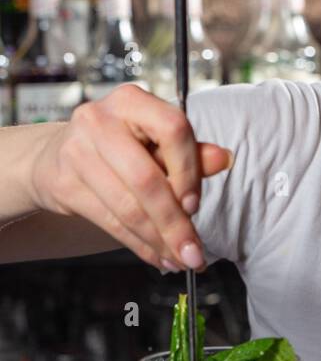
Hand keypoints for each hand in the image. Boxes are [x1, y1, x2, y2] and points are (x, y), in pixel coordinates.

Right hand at [29, 83, 232, 272]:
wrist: (55, 155)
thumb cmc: (117, 146)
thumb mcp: (155, 142)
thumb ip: (190, 152)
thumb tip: (225, 158)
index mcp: (131, 101)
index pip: (172, 130)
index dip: (188, 171)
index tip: (195, 205)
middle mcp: (99, 120)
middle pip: (145, 178)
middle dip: (174, 222)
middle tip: (194, 252)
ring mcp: (76, 151)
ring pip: (127, 207)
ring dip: (159, 240)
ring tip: (180, 259)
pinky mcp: (64, 184)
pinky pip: (109, 222)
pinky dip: (138, 245)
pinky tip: (156, 256)